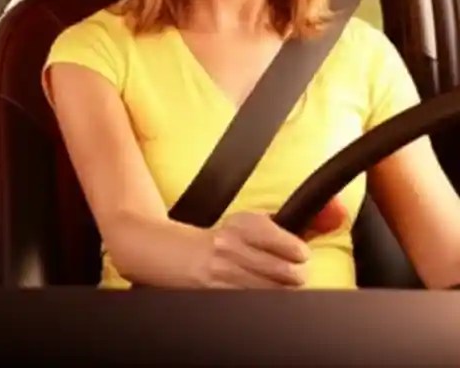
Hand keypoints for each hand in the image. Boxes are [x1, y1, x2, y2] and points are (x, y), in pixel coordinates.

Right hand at [197, 199, 346, 288]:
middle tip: (288, 271)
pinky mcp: (219, 294)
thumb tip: (336, 213)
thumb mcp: (254, 223)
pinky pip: (257, 302)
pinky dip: (266, 300)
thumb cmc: (224, 239)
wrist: (177, 254)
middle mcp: (232, 247)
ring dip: (281, 290)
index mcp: (245, 225)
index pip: (293, 248)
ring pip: (277, 293)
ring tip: (274, 282)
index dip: (301, 255)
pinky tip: (259, 290)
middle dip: (295, 275)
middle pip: (290, 274)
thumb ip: (295, 221)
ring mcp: (225, 273)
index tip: (297, 254)